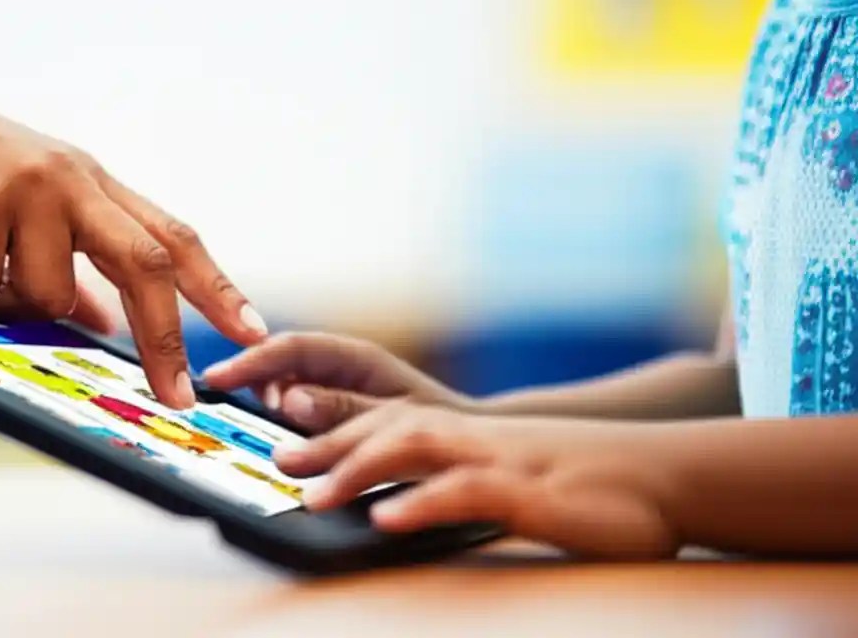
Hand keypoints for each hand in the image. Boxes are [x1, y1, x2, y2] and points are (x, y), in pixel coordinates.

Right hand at [202, 332, 471, 431]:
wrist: (470, 443)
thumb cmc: (441, 427)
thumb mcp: (394, 420)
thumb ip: (342, 409)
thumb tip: (289, 399)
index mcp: (355, 357)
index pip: (292, 348)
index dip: (252, 360)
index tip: (218, 376)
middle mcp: (340, 366)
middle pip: (282, 360)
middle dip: (247, 372)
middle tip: (215, 390)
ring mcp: (335, 387)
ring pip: (284, 382)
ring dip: (260, 393)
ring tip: (240, 411)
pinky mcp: (332, 410)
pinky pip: (296, 406)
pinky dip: (277, 416)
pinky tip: (272, 432)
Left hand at [277, 402, 679, 558]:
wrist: (666, 475)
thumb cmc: (583, 483)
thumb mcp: (508, 478)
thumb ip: (453, 483)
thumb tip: (392, 505)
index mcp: (466, 434)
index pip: (388, 423)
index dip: (334, 429)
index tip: (286, 449)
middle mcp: (475, 438)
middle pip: (389, 429)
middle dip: (329, 442)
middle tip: (278, 462)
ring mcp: (501, 460)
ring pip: (418, 449)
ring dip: (360, 468)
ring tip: (314, 492)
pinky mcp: (532, 493)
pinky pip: (468, 493)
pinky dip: (424, 503)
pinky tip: (387, 521)